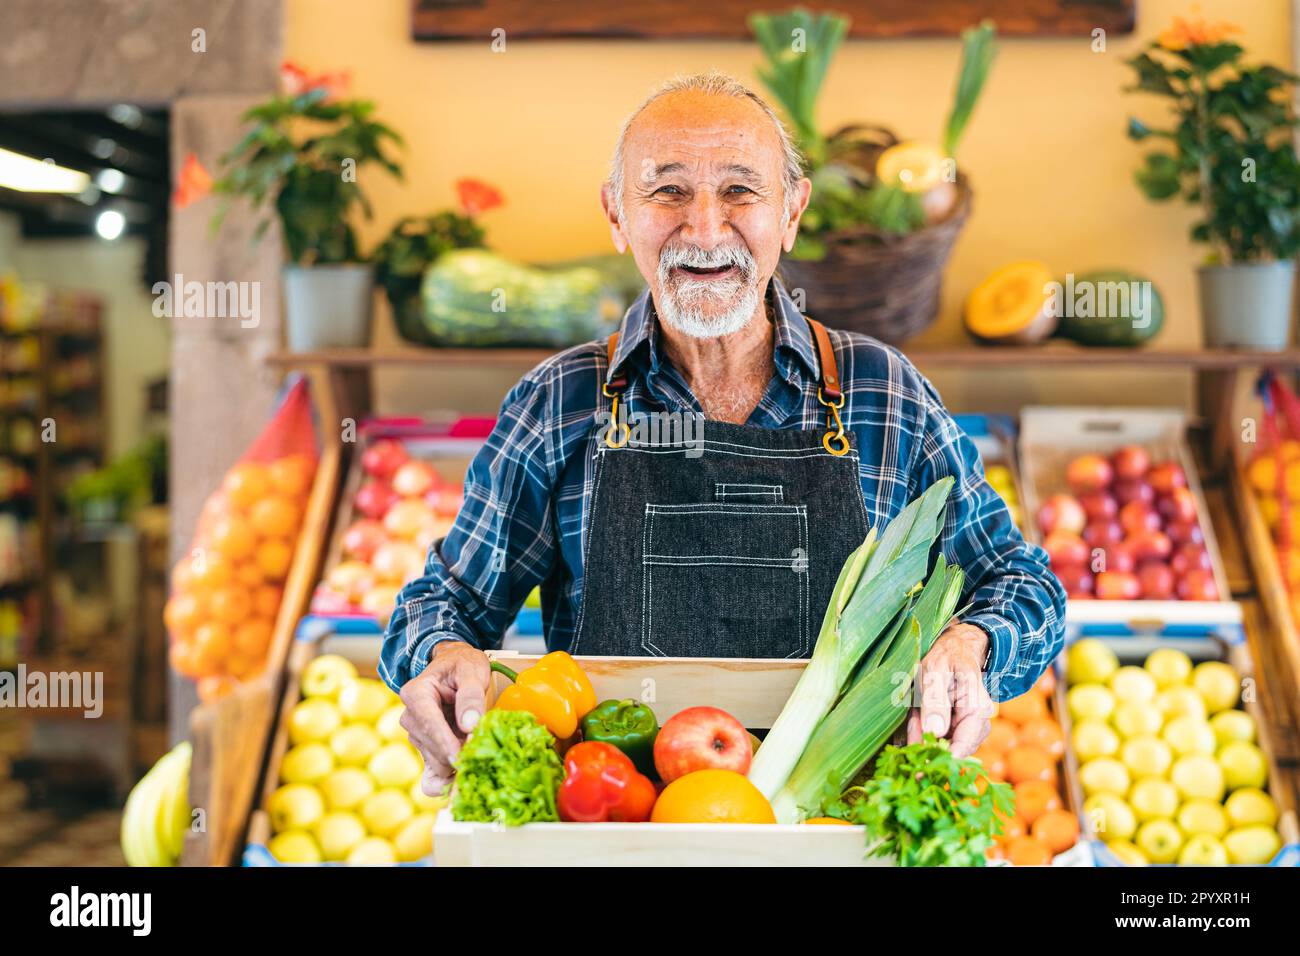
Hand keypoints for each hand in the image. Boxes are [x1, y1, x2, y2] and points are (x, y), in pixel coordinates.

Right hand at [399, 641, 490, 795]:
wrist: (453, 666)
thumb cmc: (462, 665)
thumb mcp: (473, 670)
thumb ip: (471, 695)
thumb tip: (469, 725)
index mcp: (415, 694)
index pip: (429, 725)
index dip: (447, 744)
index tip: (464, 758)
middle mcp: (410, 716)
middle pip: (433, 749)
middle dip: (458, 754)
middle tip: (485, 750)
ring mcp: (415, 735)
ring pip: (436, 764)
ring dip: (459, 761)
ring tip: (479, 747)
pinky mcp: (425, 749)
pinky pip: (431, 776)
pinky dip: (447, 781)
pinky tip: (462, 782)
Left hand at [906, 622, 993, 758]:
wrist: (954, 650)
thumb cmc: (946, 657)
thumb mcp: (935, 671)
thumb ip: (935, 701)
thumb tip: (935, 733)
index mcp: (977, 708)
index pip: (965, 744)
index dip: (943, 759)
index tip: (919, 768)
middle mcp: (978, 722)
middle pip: (951, 749)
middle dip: (925, 741)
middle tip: (911, 719)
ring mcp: (969, 727)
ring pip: (941, 745)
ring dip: (921, 734)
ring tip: (914, 711)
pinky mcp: (957, 728)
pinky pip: (937, 739)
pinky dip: (922, 730)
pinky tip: (916, 714)